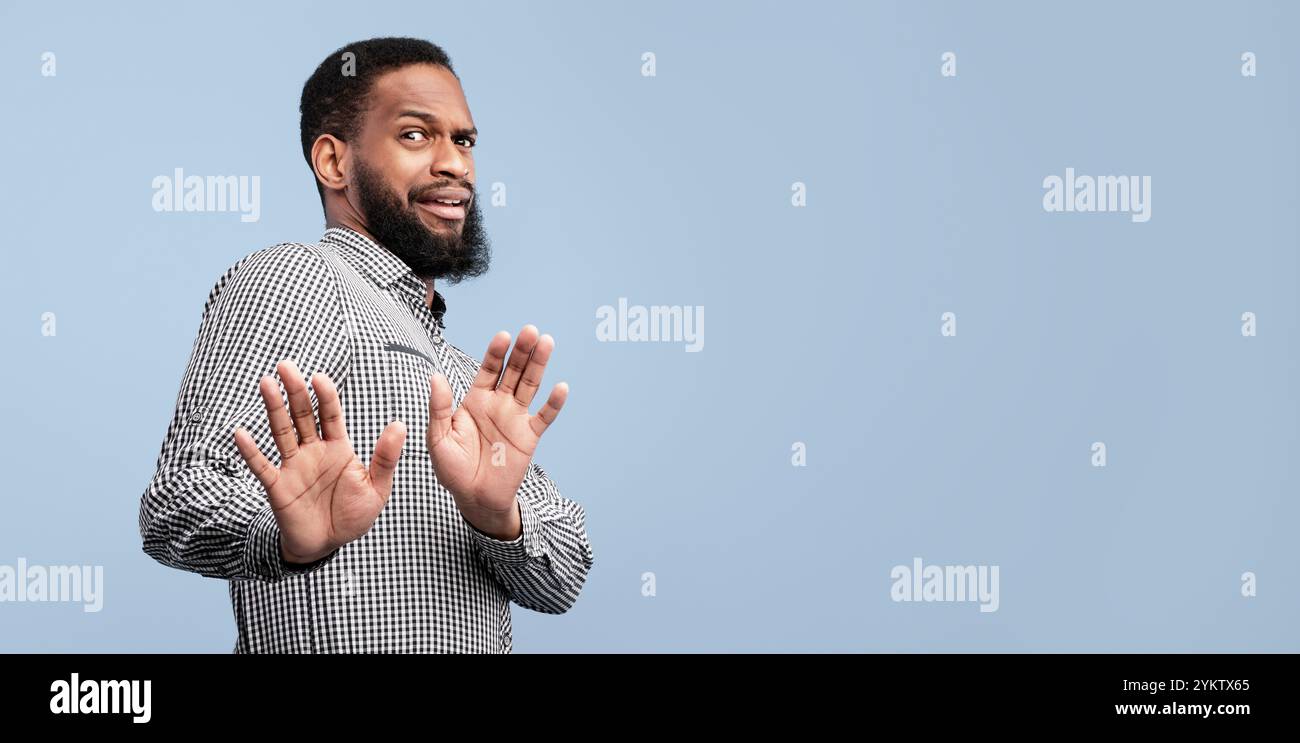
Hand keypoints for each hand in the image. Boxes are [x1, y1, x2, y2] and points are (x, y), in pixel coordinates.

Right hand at [233, 359, 406, 563]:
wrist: (328, 545)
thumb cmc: (353, 515)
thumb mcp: (376, 487)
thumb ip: (385, 457)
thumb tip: (401, 424)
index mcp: (338, 448)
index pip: (330, 415)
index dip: (325, 396)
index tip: (319, 378)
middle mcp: (313, 451)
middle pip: (302, 415)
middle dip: (295, 390)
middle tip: (286, 365)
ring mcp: (293, 467)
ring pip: (282, 432)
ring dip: (273, 408)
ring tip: (266, 383)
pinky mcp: (278, 487)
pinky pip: (262, 466)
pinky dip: (251, 451)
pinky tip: (241, 433)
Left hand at [426, 325, 567, 537]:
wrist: (473, 498)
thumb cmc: (452, 468)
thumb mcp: (438, 437)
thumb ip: (440, 408)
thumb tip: (435, 377)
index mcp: (476, 400)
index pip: (488, 369)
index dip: (496, 352)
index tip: (503, 336)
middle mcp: (498, 403)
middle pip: (513, 371)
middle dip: (522, 351)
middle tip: (531, 330)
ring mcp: (516, 418)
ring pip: (530, 386)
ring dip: (539, 365)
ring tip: (547, 342)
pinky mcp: (529, 437)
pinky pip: (544, 417)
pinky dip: (553, 404)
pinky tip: (561, 387)